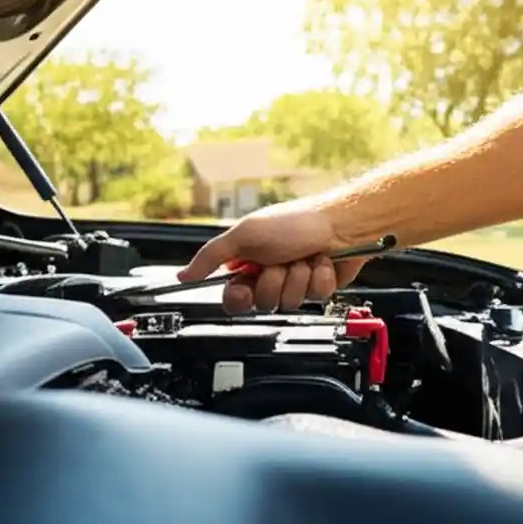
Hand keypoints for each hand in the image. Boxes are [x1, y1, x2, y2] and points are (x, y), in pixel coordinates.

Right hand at [178, 201, 365, 313]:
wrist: (339, 223)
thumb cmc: (294, 221)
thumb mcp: (245, 234)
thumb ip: (211, 256)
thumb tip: (183, 275)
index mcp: (247, 262)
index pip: (232, 297)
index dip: (239, 296)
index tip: (245, 284)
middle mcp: (269, 274)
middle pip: (261, 302)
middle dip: (274, 281)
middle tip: (280, 262)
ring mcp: (294, 283)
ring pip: (289, 302)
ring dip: (298, 277)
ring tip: (304, 258)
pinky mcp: (317, 289)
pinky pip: (314, 298)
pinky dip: (319, 278)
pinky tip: (321, 263)